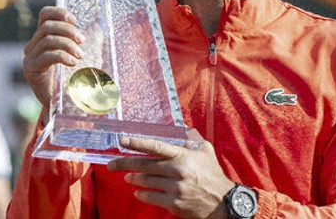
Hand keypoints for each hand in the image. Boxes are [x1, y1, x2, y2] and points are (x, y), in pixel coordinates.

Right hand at [22, 6, 84, 105]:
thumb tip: (98, 15)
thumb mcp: (81, 50)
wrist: (65, 104)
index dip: (59, 13)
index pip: (44, 15)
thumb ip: (86, 34)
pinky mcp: (31, 70)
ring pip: (47, 39)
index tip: (75, 21)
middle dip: (67, 30)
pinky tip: (73, 62)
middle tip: (82, 41)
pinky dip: (63, 56)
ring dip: (67, 44)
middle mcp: (33, 45)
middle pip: (47, 26)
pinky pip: (47, 55)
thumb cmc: (74, 76)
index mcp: (43, 38)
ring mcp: (30, 58)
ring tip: (80, 55)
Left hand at [107, 128, 234, 217]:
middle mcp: (178, 170)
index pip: (156, 147)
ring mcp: (176, 188)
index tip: (122, 141)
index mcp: (184, 156)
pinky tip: (138, 192)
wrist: (224, 202)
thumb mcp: (206, 152)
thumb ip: (191, 141)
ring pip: (147, 181)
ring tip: (128, 177)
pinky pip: (152, 197)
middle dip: (125, 164)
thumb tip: (181, 132)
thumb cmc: (213, 175)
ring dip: (134, 179)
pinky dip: (143, 194)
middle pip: (145, 165)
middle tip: (111, 164)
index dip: (138, 143)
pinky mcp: (175, 203)